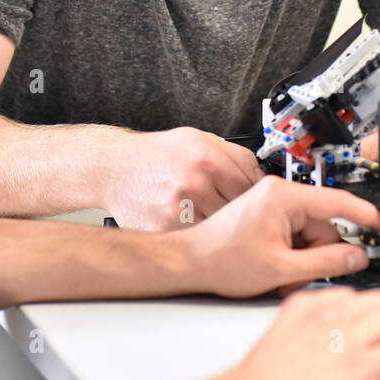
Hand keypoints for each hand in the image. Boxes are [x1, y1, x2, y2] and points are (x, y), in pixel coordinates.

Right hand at [100, 127, 265, 230]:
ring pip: (221, 231)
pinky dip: (200, 238)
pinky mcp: (166, 231)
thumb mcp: (200, 139)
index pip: (254, 188)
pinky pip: (196, 240)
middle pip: (241, 213)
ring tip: (216, 222)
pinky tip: (196, 227)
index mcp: (207, 161)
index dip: (260, 197)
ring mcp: (179, 212)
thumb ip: (237, 157)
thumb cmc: (157, 153)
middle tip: (240, 215)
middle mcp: (194, 186)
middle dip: (243, 215)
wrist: (115, 168)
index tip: (260, 203)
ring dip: (224, 231)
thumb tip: (265, 178)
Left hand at [176, 175, 379, 298]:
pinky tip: (276, 269)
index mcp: (284, 197)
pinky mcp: (268, 215)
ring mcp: (273, 203)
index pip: (338, 202)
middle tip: (298, 274)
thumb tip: (356, 257)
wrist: (190, 262)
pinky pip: (296, 235)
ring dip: (304, 259)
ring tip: (280, 274)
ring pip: (311, 234)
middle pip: (324, 225)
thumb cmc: (222, 259)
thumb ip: (325, 263)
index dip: (367, 216)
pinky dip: (293, 256)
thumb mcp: (281, 268)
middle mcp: (279, 193)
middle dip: (318, 254)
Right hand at [206, 288, 379, 379]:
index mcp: (306, 307)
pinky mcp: (365, 367)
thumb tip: (326, 320)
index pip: (349, 293)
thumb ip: (304, 320)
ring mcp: (349, 342)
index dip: (368, 303)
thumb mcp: (280, 334)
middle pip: (377, 300)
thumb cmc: (265, 377)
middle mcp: (331, 319)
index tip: (375, 308)